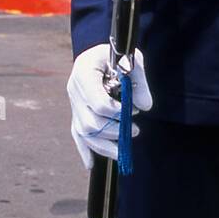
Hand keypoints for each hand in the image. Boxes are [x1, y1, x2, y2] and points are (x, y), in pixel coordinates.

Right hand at [67, 44, 152, 168]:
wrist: (103, 53)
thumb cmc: (118, 54)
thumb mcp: (133, 60)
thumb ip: (139, 82)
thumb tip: (145, 107)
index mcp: (84, 72)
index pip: (98, 103)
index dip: (118, 113)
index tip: (133, 112)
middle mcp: (74, 89)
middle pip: (90, 122)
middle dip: (114, 130)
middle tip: (135, 130)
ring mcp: (73, 102)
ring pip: (84, 132)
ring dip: (105, 144)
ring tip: (124, 148)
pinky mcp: (76, 112)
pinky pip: (77, 134)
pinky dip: (85, 150)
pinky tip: (91, 164)